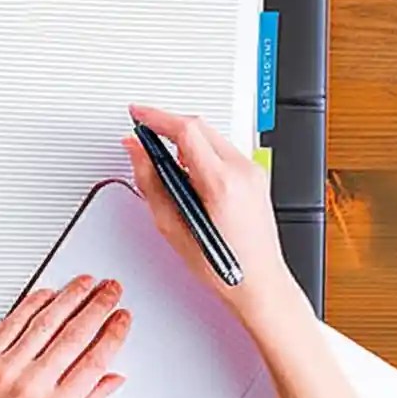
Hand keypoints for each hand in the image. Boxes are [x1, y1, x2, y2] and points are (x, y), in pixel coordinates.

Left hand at [0, 276, 131, 397]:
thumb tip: (112, 381)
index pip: (94, 360)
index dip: (113, 334)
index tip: (122, 318)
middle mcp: (32, 385)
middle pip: (75, 334)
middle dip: (98, 306)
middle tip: (112, 289)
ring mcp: (6, 368)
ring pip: (46, 321)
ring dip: (70, 296)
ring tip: (86, 282)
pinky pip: (12, 322)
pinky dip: (32, 303)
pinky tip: (47, 292)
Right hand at [122, 104, 311, 332]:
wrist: (259, 282)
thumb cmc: (222, 265)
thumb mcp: (171, 226)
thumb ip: (150, 181)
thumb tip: (137, 152)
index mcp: (221, 183)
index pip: (186, 130)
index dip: (156, 117)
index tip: (138, 115)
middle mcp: (242, 171)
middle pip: (199, 126)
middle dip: (167, 125)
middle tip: (144, 135)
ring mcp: (253, 171)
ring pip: (210, 135)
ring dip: (184, 139)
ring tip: (163, 160)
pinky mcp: (256, 175)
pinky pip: (222, 149)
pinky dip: (200, 151)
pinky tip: (187, 171)